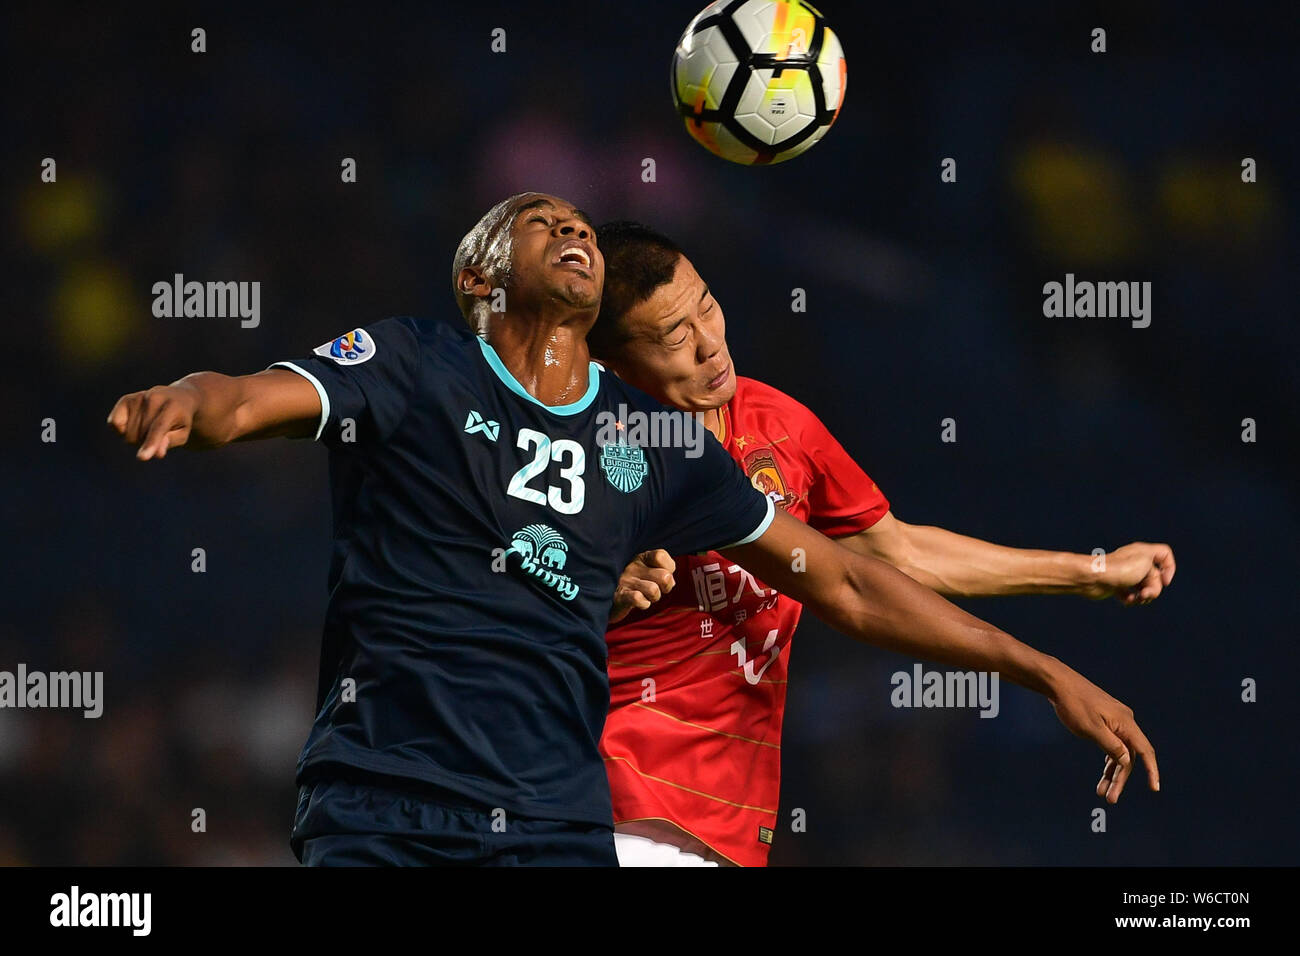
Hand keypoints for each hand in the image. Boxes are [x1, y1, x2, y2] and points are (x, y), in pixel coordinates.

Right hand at [107, 385, 200, 459]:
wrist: (177, 398)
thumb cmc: (180, 420)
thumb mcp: (183, 433)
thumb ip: (171, 442)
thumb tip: (157, 453)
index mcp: (173, 407)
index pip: (158, 428)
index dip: (150, 443)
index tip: (142, 458)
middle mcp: (154, 398)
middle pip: (140, 435)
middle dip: (146, 443)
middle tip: (158, 434)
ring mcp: (139, 397)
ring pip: (127, 433)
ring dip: (136, 438)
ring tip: (149, 427)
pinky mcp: (126, 399)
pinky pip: (113, 424)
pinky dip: (121, 430)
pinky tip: (134, 424)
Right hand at [609, 550, 675, 623]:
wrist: (601, 597)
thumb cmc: (632, 584)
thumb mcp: (648, 572)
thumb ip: (663, 572)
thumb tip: (671, 581)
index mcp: (641, 557)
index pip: (661, 556)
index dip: (668, 568)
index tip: (661, 574)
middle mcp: (632, 566)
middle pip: (664, 576)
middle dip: (665, 588)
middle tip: (655, 589)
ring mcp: (625, 581)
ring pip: (654, 590)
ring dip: (654, 598)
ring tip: (645, 596)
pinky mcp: (619, 597)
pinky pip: (637, 598)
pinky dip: (643, 603)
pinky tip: (638, 602)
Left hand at [1046, 665, 1159, 802]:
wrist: (1058, 683)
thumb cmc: (1073, 704)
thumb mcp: (1091, 729)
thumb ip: (1111, 746)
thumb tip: (1128, 761)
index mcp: (1126, 723)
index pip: (1145, 751)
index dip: (1151, 771)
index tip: (1154, 789)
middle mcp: (1125, 722)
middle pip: (1129, 756)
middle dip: (1120, 779)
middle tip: (1109, 798)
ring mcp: (1115, 721)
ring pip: (1119, 752)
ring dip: (1112, 772)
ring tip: (1101, 791)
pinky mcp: (1105, 720)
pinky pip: (1112, 745)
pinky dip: (1109, 759)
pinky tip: (1105, 772)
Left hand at [1082, 542, 1175, 605]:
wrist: (1093, 578)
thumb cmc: (1119, 569)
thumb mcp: (1146, 566)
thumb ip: (1156, 575)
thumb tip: (1148, 590)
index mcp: (1143, 552)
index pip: (1165, 554)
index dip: (1170, 568)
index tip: (1165, 580)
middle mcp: (1135, 561)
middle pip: (1156, 577)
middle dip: (1153, 589)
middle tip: (1144, 595)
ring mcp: (1125, 574)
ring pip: (1144, 588)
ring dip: (1142, 597)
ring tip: (1134, 598)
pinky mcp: (1116, 585)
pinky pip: (1131, 595)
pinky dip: (1131, 599)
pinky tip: (1125, 600)